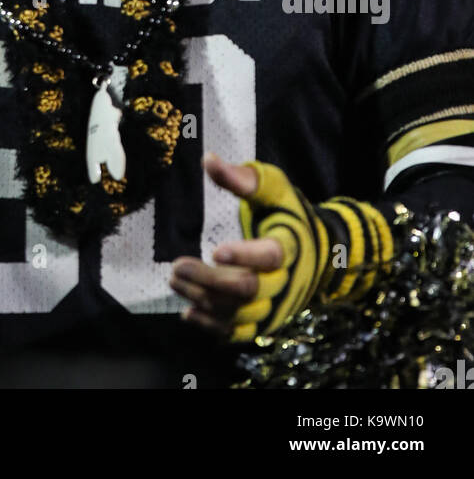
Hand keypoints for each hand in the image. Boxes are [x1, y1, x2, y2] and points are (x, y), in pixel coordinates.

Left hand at [170, 153, 283, 337]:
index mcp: (291, 244)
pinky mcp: (266, 321)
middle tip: (176, 266)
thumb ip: (242, 178)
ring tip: (174, 281)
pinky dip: (213, 326)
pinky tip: (188, 313)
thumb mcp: (272, 187)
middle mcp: (286, 280)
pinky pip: (240, 333)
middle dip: (210, 280)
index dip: (246, 255)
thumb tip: (207, 160)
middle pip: (249, 288)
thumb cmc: (286, 213)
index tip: (216, 250)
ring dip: (203, 300)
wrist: (319, 252)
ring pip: (240, 312)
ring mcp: (276, 305)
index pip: (272, 254)